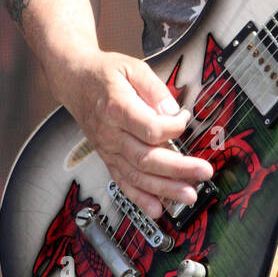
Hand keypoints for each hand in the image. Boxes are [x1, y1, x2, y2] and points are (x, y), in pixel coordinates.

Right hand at [48, 47, 213, 218]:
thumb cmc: (104, 73)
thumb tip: (172, 110)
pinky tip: (158, 209)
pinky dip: (140, 199)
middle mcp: (110, 133)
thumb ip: (154, 88)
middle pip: (146, 157)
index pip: (148, 127)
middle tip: (202, 173)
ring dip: (164, 189)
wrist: (75, 81)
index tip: (184, 119)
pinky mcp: (108, 158)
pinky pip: (123, 182)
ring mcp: (108, 149)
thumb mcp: (132, 67)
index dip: (172, 128)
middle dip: (177, 169)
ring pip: (137, 175)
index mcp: (116, 108)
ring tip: (188, 195)